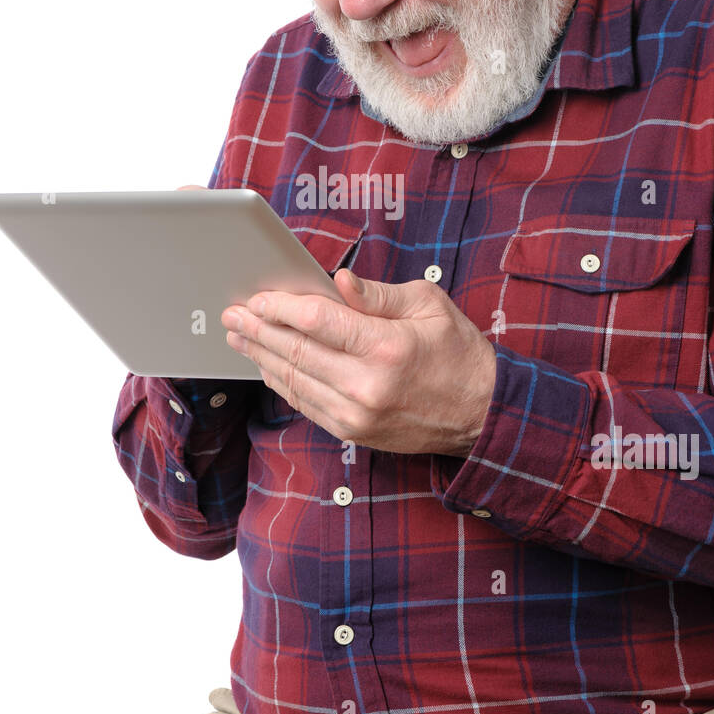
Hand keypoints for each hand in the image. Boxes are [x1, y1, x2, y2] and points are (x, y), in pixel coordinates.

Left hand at [221, 269, 496, 456]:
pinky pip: (305, 404)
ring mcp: (356, 414)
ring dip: (261, 357)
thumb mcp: (428, 305)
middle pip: (296, 351)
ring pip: (294, 380)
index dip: (280, 307)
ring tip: (239, 337)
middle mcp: (366, 385)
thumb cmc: (458, 352)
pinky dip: (281, 383)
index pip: (317, 321)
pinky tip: (267, 365)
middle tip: (232, 314)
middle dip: (258, 330)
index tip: (257, 297)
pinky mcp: (352, 432)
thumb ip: (377, 295)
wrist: (481, 414)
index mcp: (386, 347)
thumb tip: (336, 281)